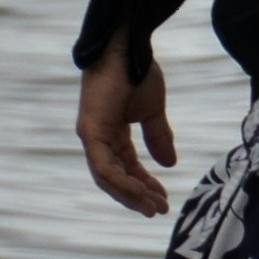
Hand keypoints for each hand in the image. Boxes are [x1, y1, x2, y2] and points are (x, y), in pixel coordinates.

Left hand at [79, 51, 175, 215]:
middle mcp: (98, 138)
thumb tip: (169, 164)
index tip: (163, 199)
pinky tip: (140, 191)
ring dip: (130, 194)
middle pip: (115, 177)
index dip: (144, 184)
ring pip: (107, 178)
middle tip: (159, 210)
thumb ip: (158, 137)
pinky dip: (121, 182)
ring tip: (152, 207)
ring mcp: (91, 136)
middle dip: (137, 195)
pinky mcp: (90, 132)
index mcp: (112, 132)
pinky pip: (104, 166)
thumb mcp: (153, 112)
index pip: (126, 166)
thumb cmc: (137, 73)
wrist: (127, 48)